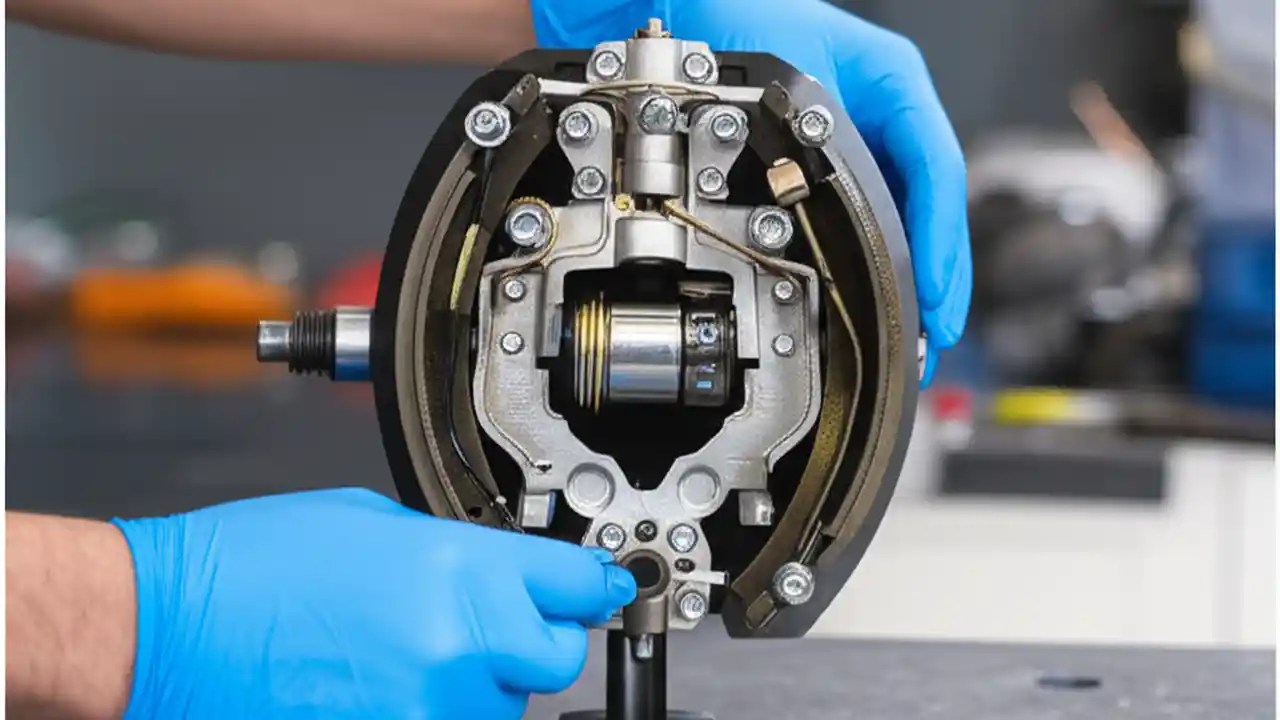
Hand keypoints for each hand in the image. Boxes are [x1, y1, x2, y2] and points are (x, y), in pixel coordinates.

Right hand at [112, 488, 635, 718]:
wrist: (170, 628)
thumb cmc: (254, 565)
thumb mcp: (374, 523)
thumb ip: (456, 552)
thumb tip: (500, 572)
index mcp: (459, 570)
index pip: (574, 584)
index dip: (593, 584)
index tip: (605, 587)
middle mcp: (458, 644)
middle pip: (554, 658)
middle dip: (533, 641)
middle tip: (488, 625)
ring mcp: (429, 709)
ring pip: (503, 706)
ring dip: (476, 684)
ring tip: (408, 654)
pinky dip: (434, 712)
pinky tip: (385, 685)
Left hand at [531, 0, 971, 384]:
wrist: (682, 17)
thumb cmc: (734, 17)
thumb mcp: (790, 67)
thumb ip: (824, 130)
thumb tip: (839, 204)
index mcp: (891, 85)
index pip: (933, 169)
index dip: (938, 240)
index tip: (935, 293)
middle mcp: (881, 118)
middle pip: (925, 207)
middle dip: (930, 277)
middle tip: (930, 334)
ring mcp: (857, 146)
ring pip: (898, 222)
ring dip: (903, 280)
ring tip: (910, 334)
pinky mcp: (825, 171)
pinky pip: (861, 224)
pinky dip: (868, 267)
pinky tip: (869, 304)